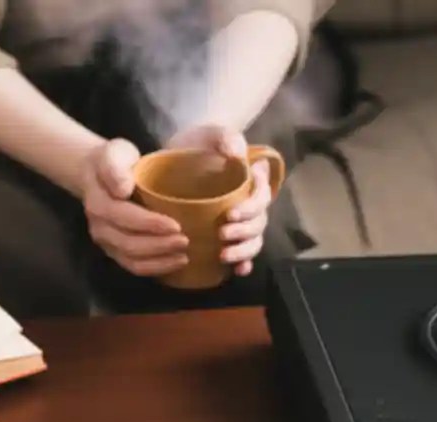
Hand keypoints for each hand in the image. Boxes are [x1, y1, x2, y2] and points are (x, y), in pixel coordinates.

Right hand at [79, 138, 189, 276]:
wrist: (100, 175)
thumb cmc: (115, 161)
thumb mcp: (115, 152)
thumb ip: (115, 167)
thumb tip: (122, 189)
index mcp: (98, 203)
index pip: (124, 218)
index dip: (150, 224)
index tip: (176, 225)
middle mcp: (99, 227)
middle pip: (129, 243)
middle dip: (159, 245)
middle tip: (187, 241)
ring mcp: (106, 243)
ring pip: (132, 260)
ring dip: (160, 261)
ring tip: (185, 255)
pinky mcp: (115, 252)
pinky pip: (134, 267)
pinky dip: (156, 268)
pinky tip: (176, 262)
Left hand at [166, 124, 272, 276]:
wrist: (174, 158)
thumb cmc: (196, 144)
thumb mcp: (210, 135)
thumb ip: (226, 138)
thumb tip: (237, 154)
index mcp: (251, 180)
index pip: (262, 195)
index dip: (252, 207)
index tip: (231, 213)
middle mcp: (249, 202)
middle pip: (259, 222)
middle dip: (244, 232)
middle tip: (222, 234)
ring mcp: (240, 221)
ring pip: (254, 240)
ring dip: (243, 251)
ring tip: (223, 255)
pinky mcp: (228, 235)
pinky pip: (244, 253)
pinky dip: (244, 264)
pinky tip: (237, 271)